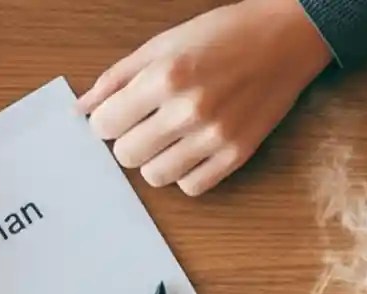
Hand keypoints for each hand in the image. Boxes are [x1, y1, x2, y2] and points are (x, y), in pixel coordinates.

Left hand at [78, 0, 330, 196]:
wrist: (286, 38)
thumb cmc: (223, 34)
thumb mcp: (162, 44)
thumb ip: (117, 78)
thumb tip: (80, 109)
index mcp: (165, 77)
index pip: (105, 125)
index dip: (108, 121)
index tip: (120, 114)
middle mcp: (188, 110)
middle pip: (127, 156)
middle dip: (129, 141)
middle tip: (147, 124)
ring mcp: (214, 137)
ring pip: (156, 177)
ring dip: (156, 160)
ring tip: (171, 136)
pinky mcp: (237, 155)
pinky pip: (192, 187)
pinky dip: (186, 173)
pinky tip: (193, 149)